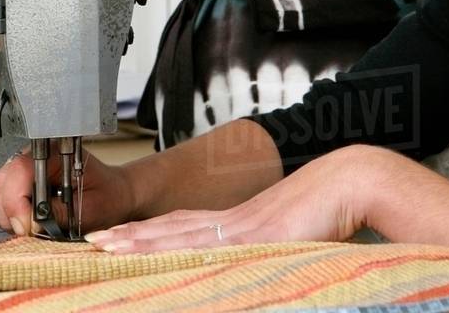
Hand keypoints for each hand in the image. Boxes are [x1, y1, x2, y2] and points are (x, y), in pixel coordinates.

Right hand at [0, 145, 135, 236]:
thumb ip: (58, 213)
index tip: (26, 227)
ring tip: (34, 226)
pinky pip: (2, 203)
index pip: (20, 170)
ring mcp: (27, 169)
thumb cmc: (107, 196)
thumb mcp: (90, 208)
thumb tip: (30, 223)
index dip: (17, 202)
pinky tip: (31, 222)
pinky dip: (11, 218)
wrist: (115, 194)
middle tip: (29, 232)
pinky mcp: (22, 185)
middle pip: (3, 181)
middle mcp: (36, 156)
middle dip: (11, 212)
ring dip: (10, 217)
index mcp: (55, 152)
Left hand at [84, 143, 378, 253]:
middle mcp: (233, 221)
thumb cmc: (332, 210)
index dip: (149, 234)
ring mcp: (241, 227)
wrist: (353, 181)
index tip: (119, 238)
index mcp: (240, 222)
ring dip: (141, 241)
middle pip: (172, 229)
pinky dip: (180, 251)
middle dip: (132, 236)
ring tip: (107, 245)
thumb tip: (254, 267)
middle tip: (94, 241)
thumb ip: (267, 253)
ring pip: (179, 235)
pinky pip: (208, 245)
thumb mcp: (292, 239)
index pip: (183, 228)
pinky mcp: (255, 236)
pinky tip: (158, 256)